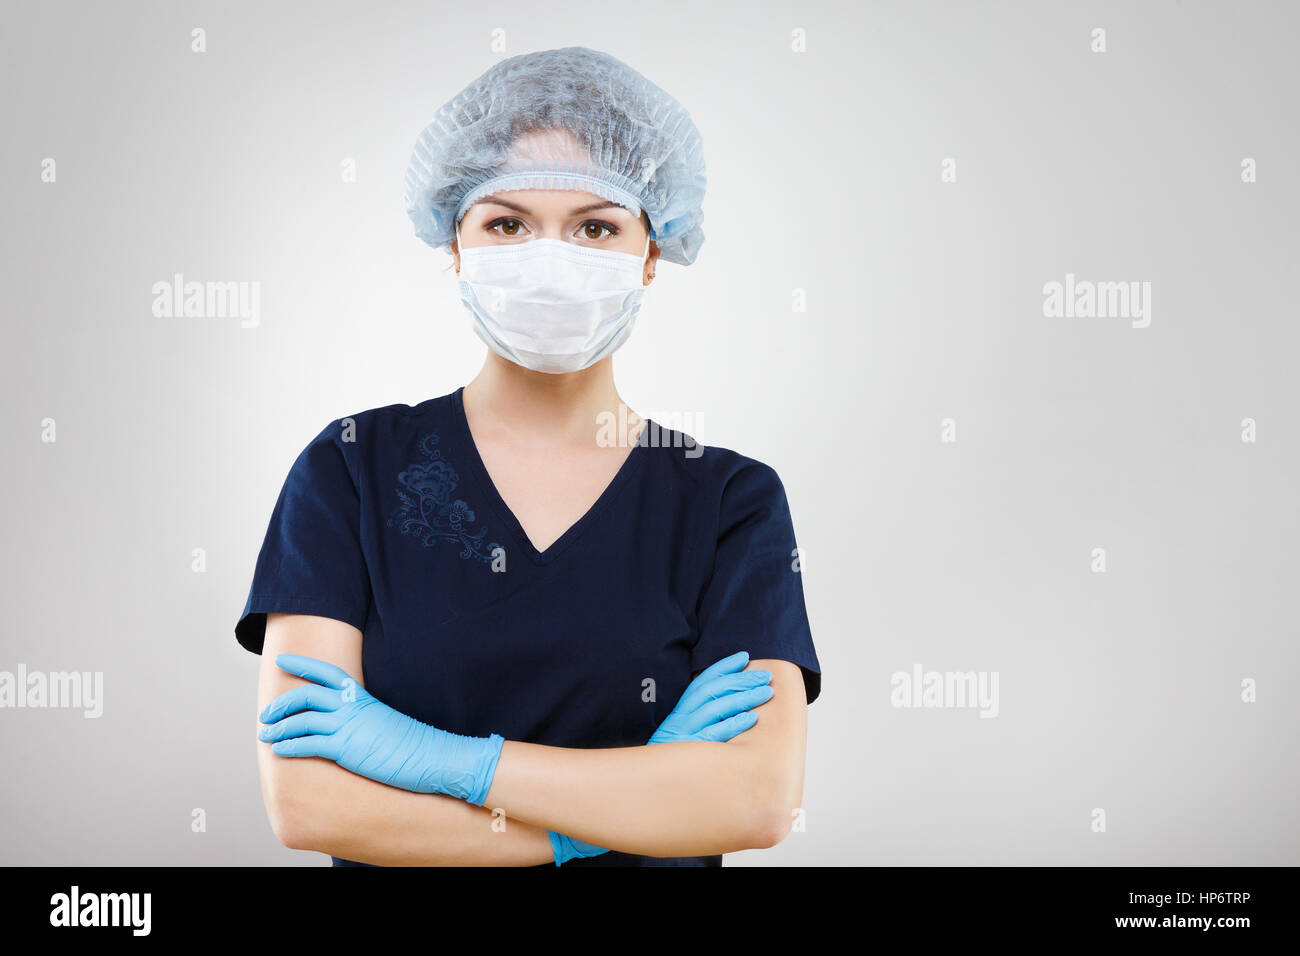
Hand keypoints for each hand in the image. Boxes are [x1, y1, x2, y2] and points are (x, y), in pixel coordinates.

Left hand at [258, 654, 502, 805]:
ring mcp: (348, 727)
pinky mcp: (346, 749)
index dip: (302, 664)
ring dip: (278, 728)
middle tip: (266, 714)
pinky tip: (280, 751)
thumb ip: (362, 715)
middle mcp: (351, 707)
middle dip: (281, 703)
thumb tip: (347, 720)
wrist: (430, 755)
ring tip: (265, 736)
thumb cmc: (409, 742)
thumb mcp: (383, 719)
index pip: (326, 673)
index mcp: (361, 697)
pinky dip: (290, 746)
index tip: (281, 660)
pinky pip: (309, 745)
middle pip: (306, 695)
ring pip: (302, 720)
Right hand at [548, 650, 772, 864]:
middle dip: (740, 680)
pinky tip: (751, 718)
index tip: (743, 657)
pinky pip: (714, 736)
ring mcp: (684, 735)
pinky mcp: (691, 754)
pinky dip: (733, 724)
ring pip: (715, 709)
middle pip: (711, 691)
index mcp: (677, 712)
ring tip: (766, 692)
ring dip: (743, 698)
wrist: (642, 791)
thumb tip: (722, 705)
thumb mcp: (678, 736)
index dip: (722, 667)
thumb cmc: (668, 763)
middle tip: (765, 674)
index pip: (701, 682)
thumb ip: (695, 720)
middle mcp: (679, 720)